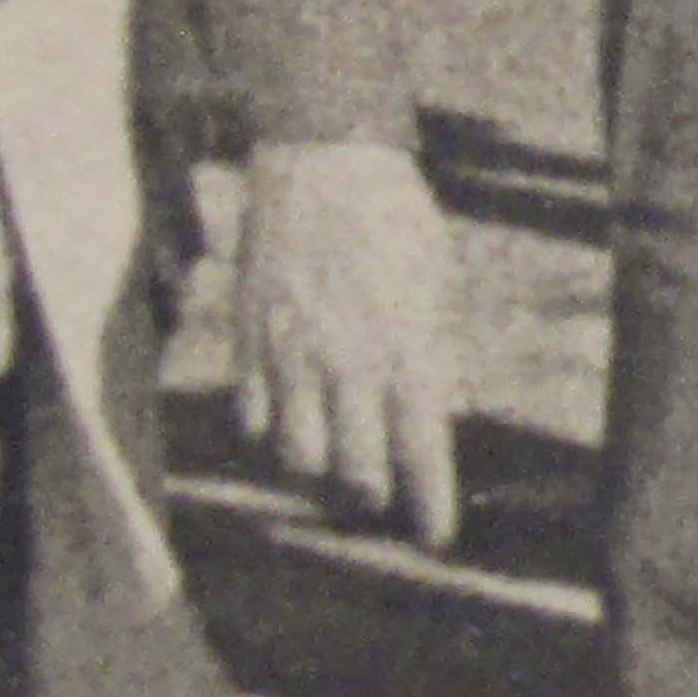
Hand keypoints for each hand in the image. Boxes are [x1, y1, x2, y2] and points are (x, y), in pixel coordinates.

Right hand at [230, 136, 468, 547]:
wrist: (321, 158)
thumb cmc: (394, 215)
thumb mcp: (438, 283)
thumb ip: (440, 351)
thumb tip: (447, 409)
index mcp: (407, 351)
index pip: (422, 454)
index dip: (430, 507)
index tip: (436, 538)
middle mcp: (348, 365)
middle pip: (357, 473)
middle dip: (374, 495)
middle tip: (382, 491)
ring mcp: (292, 355)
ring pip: (297, 456)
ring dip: (319, 467)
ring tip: (332, 454)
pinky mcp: (250, 339)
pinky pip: (252, 417)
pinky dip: (269, 432)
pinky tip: (287, 419)